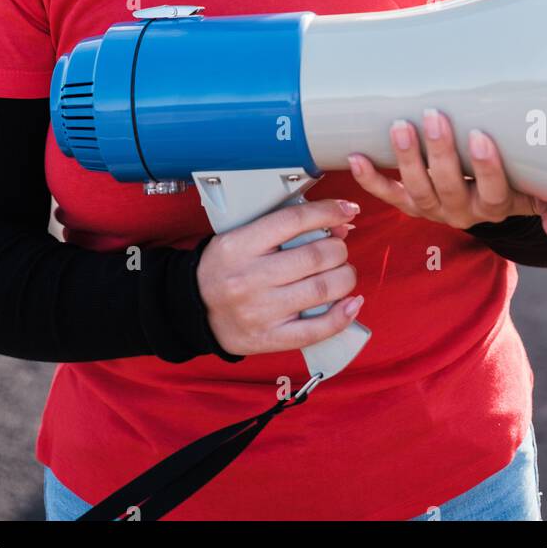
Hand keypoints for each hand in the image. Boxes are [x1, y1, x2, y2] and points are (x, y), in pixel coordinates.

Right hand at [195, 198, 364, 356]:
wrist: (194, 309)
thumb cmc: (224, 267)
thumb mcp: (241, 237)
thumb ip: (283, 228)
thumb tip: (337, 226)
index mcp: (239, 245)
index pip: (293, 220)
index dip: (327, 211)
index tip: (346, 209)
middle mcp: (250, 278)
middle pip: (314, 256)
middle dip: (338, 248)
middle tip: (339, 248)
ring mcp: (261, 311)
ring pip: (322, 289)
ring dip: (345, 277)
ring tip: (344, 273)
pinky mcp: (271, 338)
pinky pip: (317, 329)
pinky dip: (343, 315)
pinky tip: (352, 303)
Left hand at [347, 109, 546, 242]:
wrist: (493, 198)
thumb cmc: (523, 182)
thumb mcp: (543, 195)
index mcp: (496, 206)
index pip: (492, 190)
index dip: (486, 167)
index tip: (480, 137)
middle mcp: (462, 212)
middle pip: (448, 186)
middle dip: (439, 152)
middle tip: (434, 116)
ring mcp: (433, 209)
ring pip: (416, 190)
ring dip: (405, 159)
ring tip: (400, 127)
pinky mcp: (411, 204)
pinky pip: (388, 196)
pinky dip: (370, 179)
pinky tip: (354, 158)